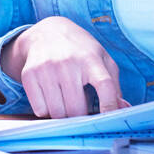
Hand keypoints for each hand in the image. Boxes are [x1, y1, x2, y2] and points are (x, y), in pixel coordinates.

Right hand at [3, 16, 128, 117]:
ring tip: (65, 101)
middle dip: (80, 115)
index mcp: (90, 58)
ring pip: (57, 112)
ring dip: (62, 114)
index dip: (109, 106)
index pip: (105, 85)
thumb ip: (114, 85)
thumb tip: (124, 110)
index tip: (109, 120)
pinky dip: (46, 110)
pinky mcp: (29, 74)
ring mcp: (47, 68)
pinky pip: (40, 109)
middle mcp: (68, 62)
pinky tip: (50, 97)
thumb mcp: (101, 59)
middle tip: (80, 107)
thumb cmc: (80, 50)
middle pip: (76, 108)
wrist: (47, 33)